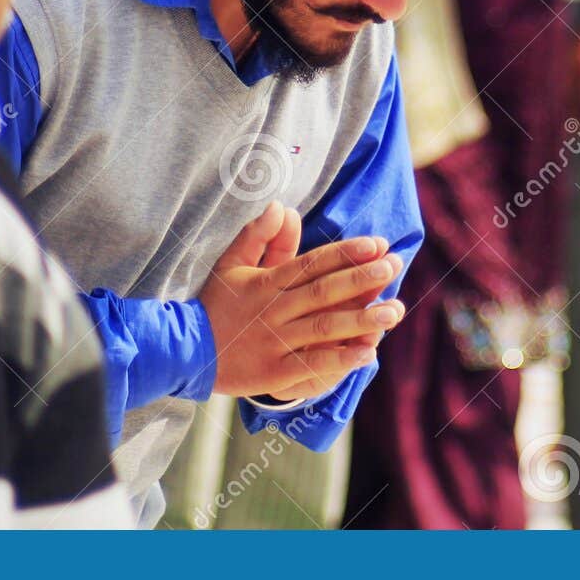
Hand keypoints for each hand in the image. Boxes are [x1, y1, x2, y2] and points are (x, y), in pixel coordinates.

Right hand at [199, 201, 405, 398]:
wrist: (185, 354)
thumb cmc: (216, 307)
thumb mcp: (231, 266)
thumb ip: (258, 236)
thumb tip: (281, 206)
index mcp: (266, 283)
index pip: (311, 263)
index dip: (345, 253)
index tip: (376, 244)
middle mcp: (274, 311)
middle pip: (323, 292)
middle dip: (361, 279)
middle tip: (394, 266)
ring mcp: (275, 343)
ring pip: (323, 328)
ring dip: (361, 319)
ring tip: (394, 310)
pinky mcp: (274, 373)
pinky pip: (312, 365)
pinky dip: (340, 359)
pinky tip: (368, 352)